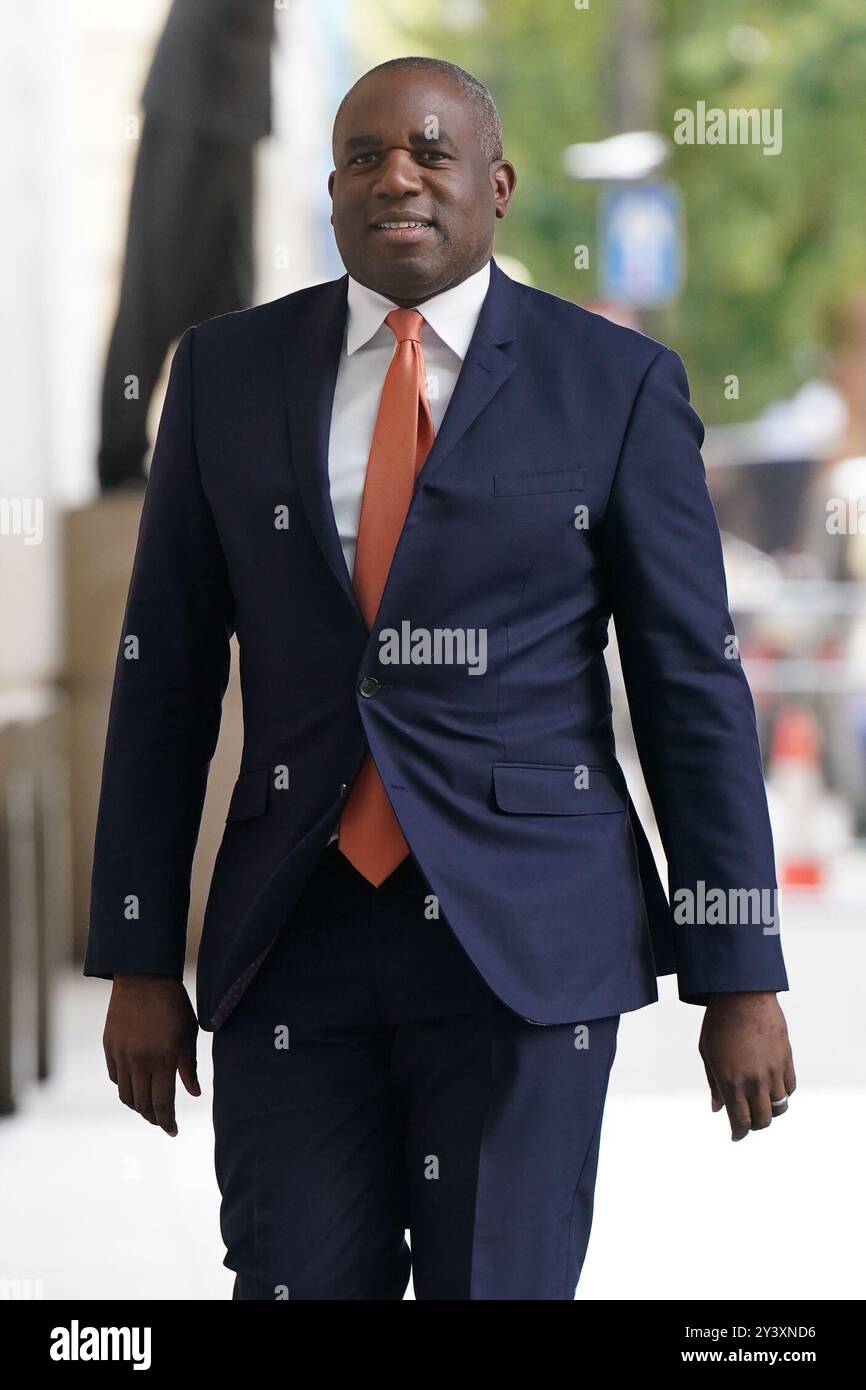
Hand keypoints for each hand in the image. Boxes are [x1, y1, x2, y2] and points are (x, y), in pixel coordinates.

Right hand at [103, 974, 200, 1135]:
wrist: (143, 977)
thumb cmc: (173, 1004)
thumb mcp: (188, 1033)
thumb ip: (189, 1066)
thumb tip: (194, 1094)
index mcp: (163, 1058)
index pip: (163, 1103)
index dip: (168, 1122)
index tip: (173, 1131)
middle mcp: (139, 1061)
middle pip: (142, 1104)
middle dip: (153, 1118)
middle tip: (162, 1121)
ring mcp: (121, 1055)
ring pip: (125, 1095)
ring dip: (137, 1106)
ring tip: (149, 1106)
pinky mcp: (109, 1047)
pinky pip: (115, 1077)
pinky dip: (125, 1087)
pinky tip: (135, 1085)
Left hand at [699, 991, 795, 1141]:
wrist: (742, 995)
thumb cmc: (719, 1022)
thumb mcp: (708, 1053)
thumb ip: (714, 1084)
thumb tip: (717, 1108)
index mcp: (731, 1080)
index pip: (740, 1121)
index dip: (738, 1134)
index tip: (735, 1136)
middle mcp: (755, 1080)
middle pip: (762, 1120)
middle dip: (754, 1125)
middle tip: (747, 1119)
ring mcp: (773, 1070)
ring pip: (780, 1107)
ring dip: (769, 1110)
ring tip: (760, 1103)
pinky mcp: (786, 1059)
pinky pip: (790, 1088)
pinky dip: (782, 1093)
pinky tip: (771, 1087)